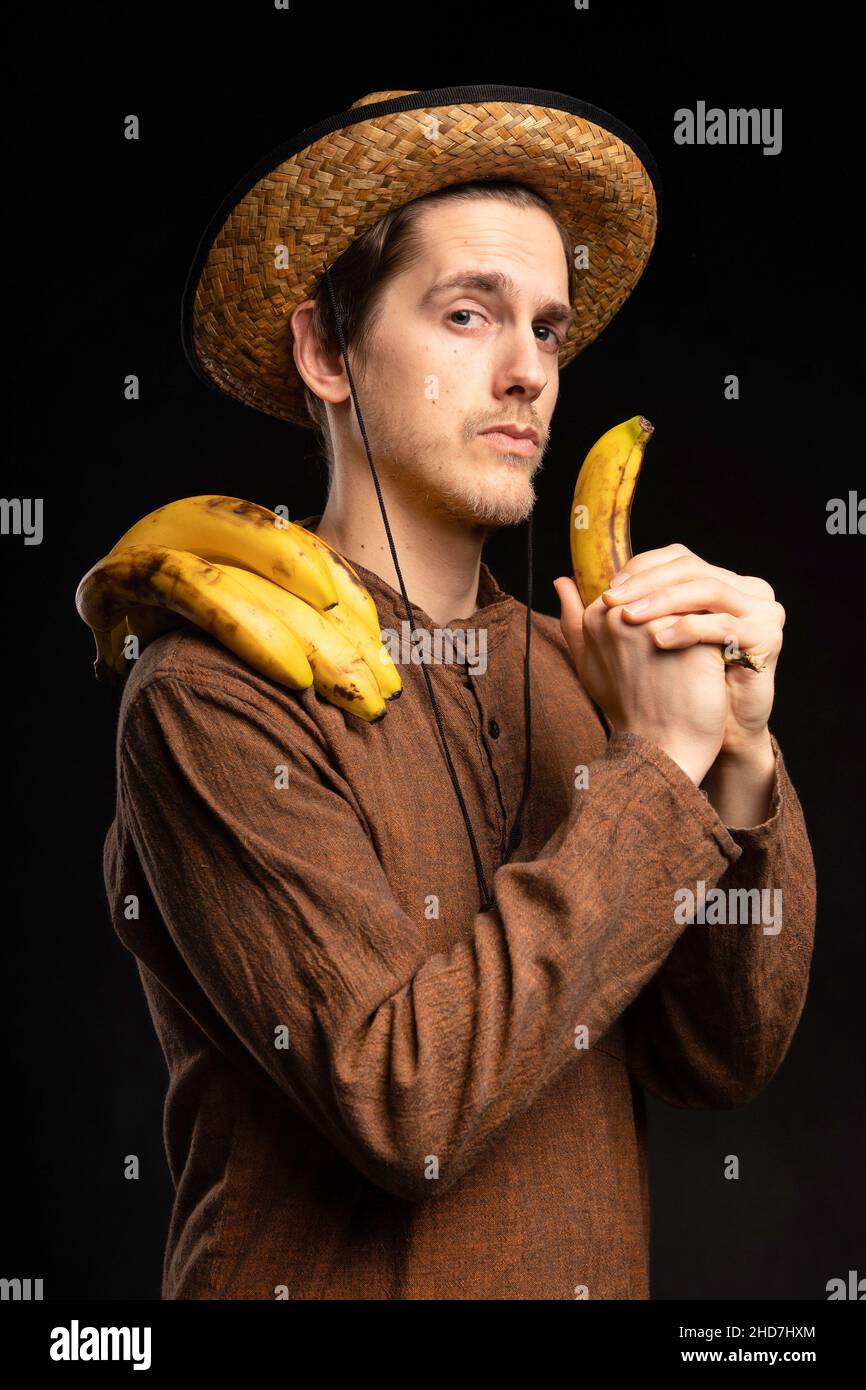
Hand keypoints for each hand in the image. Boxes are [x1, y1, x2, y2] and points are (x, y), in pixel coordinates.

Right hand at [555, 569, 728, 784]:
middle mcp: (624, 615)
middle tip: (689, 644)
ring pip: (689, 600)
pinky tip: (721, 652)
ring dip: (701, 616)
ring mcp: (658, 623)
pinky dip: (719, 631)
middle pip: (663, 589)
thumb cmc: (628, 710)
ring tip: (708, 644)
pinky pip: (712, 618)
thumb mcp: (589, 664)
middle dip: (678, 608)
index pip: (635, 589)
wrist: (662, 749)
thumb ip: (572, 620)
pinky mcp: (693, 636)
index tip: (664, 637)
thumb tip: (561, 580)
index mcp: (597, 617)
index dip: (654, 610)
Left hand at [598, 543, 783, 757]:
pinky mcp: (764, 637)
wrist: (695, 738)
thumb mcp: (616, 651)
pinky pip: (725, 623)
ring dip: (664, 600)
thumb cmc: (659, 693)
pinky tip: (659, 641)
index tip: (607, 590)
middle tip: (613, 599)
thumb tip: (561, 580)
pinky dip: (688, 628)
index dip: (640, 570)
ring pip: (706, 589)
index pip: (675, 559)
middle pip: (690, 567)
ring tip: (630, 618)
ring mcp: (756, 610)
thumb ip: (589, 616)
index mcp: (708, 586)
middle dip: (648, 582)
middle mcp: (737, 590)